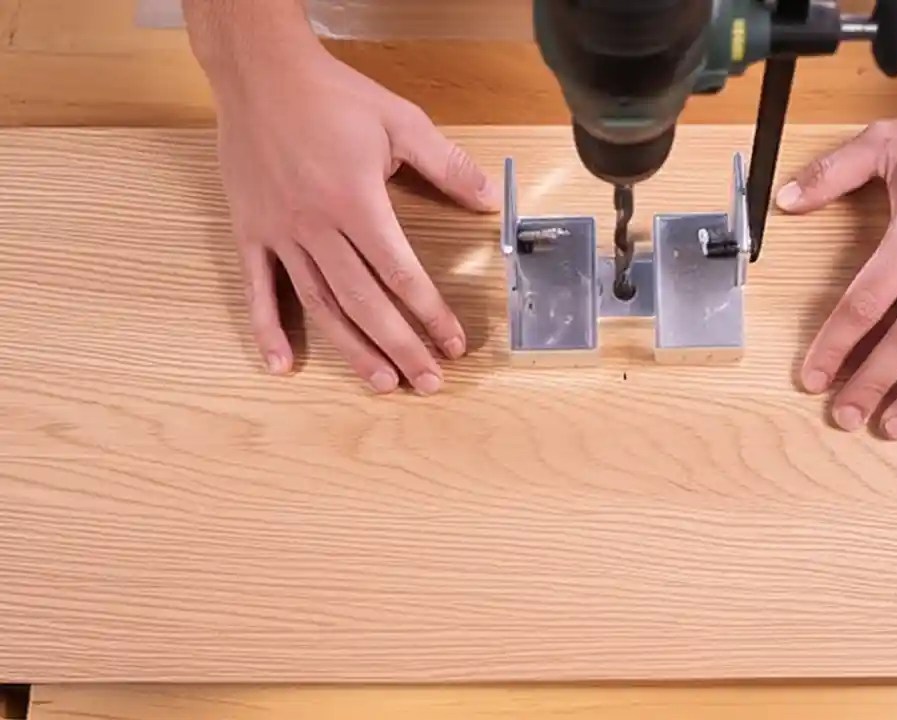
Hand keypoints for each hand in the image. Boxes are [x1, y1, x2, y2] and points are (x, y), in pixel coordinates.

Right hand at [214, 45, 496, 393]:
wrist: (259, 71)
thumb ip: (448, 166)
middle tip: (428, 382)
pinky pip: (258, 289)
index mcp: (356, 202)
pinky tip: (283, 366)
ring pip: (319, 304)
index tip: (454, 343)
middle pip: (364, 302)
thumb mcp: (401, 122)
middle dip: (401, 346)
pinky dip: (267, 329)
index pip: (401, 274)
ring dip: (351, 348)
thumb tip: (491, 200)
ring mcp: (280, 233)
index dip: (431, 314)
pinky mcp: (251, 231)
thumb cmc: (332, 95)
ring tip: (381, 381)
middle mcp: (316, 226)